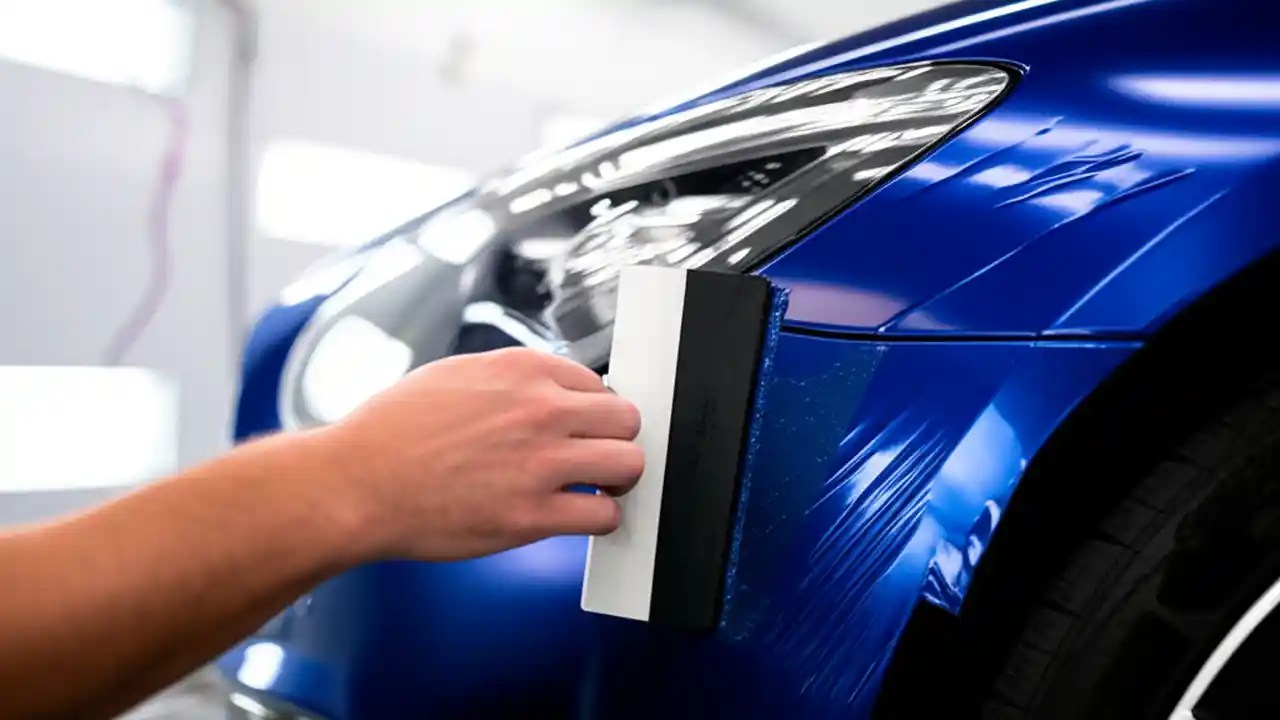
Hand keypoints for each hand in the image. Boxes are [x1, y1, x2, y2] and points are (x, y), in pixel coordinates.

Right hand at [317, 348, 643, 562]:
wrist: (356, 484)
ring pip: (629, 464)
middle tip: (598, 457)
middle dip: (615, 439)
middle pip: (626, 419)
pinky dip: (598, 519)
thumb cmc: (392, 432)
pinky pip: (604, 516)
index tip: (583, 429)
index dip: (591, 412)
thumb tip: (547, 389)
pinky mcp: (533, 515)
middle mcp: (540, 409)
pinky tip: (577, 517)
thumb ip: (511, 379)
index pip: (598, 384)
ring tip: (595, 488)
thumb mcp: (455, 374)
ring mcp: (541, 463)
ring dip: (617, 479)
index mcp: (523, 370)